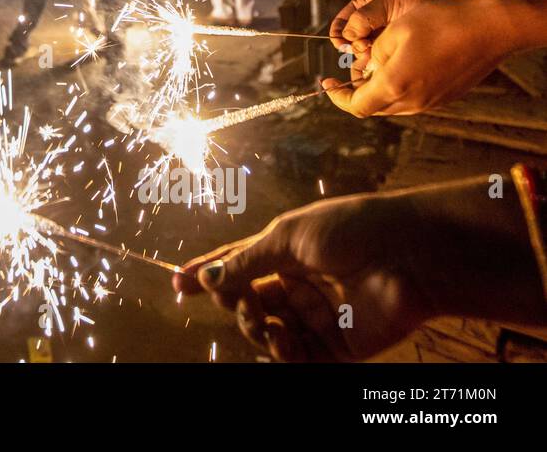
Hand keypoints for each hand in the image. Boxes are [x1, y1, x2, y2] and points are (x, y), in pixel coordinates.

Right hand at [173, 192, 434, 360]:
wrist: (409, 255)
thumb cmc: (353, 229)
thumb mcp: (287, 237)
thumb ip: (245, 261)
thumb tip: (206, 278)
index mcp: (287, 252)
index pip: (239, 265)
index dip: (209, 274)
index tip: (177, 285)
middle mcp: (300, 285)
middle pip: (247, 302)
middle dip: (232, 301)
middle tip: (231, 297)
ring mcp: (317, 316)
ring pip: (266, 332)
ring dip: (254, 327)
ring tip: (260, 320)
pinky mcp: (337, 346)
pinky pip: (296, 357)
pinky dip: (282, 351)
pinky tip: (280, 338)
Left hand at [323, 0, 522, 116]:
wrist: (493, 26)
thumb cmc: (441, 21)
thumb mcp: (394, 31)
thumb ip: (373, 55)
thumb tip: (368, 68)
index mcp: (395, 85)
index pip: (356, 105)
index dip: (337, 97)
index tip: (326, 84)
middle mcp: (414, 101)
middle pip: (374, 108)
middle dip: (356, 93)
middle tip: (346, 73)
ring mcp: (434, 101)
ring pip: (394, 105)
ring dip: (377, 90)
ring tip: (372, 65)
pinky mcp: (448, 96)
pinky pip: (415, 99)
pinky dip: (399, 88)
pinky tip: (400, 65)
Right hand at [327, 0, 436, 69]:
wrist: (446, 3)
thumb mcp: (385, 3)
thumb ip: (363, 18)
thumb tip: (346, 38)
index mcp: (360, 10)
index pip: (338, 28)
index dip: (339, 37)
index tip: (346, 44)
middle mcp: (367, 27)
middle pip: (348, 45)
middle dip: (354, 48)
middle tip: (366, 47)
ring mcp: (380, 40)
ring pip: (361, 56)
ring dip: (366, 58)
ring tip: (378, 54)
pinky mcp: (392, 52)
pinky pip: (377, 63)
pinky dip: (378, 64)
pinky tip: (386, 61)